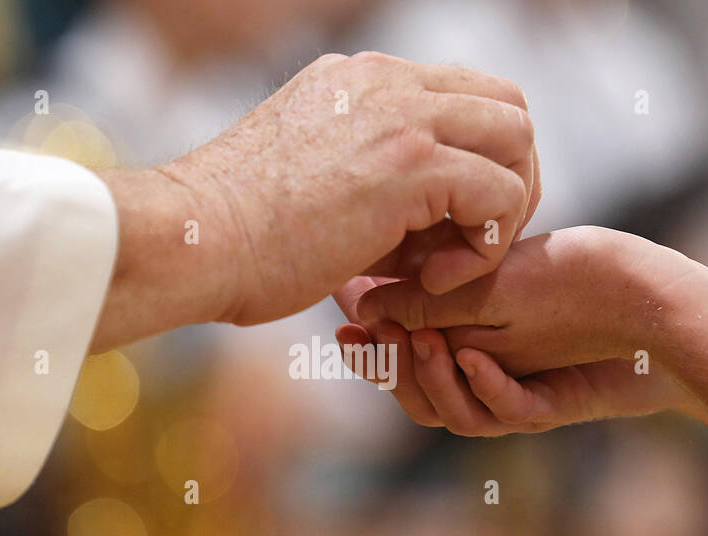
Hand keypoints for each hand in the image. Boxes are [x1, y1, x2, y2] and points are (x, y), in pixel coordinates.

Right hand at [93, 51, 538, 348]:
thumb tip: (405, 228)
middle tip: (465, 245)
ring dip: (502, 211)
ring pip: (519, 139)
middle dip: (509, 180)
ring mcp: (402, 116)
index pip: (464, 97)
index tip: (441, 228)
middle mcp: (387, 82)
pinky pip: (502, 195)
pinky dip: (483, 248)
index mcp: (359, 81)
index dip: (474, 164)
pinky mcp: (412, 164)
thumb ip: (358, 176)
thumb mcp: (302, 179)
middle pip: (509, 106)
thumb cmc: (228, 236)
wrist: (189, 242)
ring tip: (445, 267)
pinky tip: (426, 282)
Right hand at [334, 227, 702, 433]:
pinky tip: (476, 359)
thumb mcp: (488, 279)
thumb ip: (425, 297)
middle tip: (373, 339)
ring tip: (425, 345)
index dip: (366, 347)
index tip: (340, 323)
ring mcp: (514, 394)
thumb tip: (355, 293)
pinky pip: (508, 410)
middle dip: (389, 370)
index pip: (396, 357)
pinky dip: (488, 388)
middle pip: (416, 396)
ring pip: (454, 414)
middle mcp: (481, 373)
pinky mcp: (551, 406)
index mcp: (460, 340)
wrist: (658, 295)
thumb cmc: (577, 274)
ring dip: (433, 381)